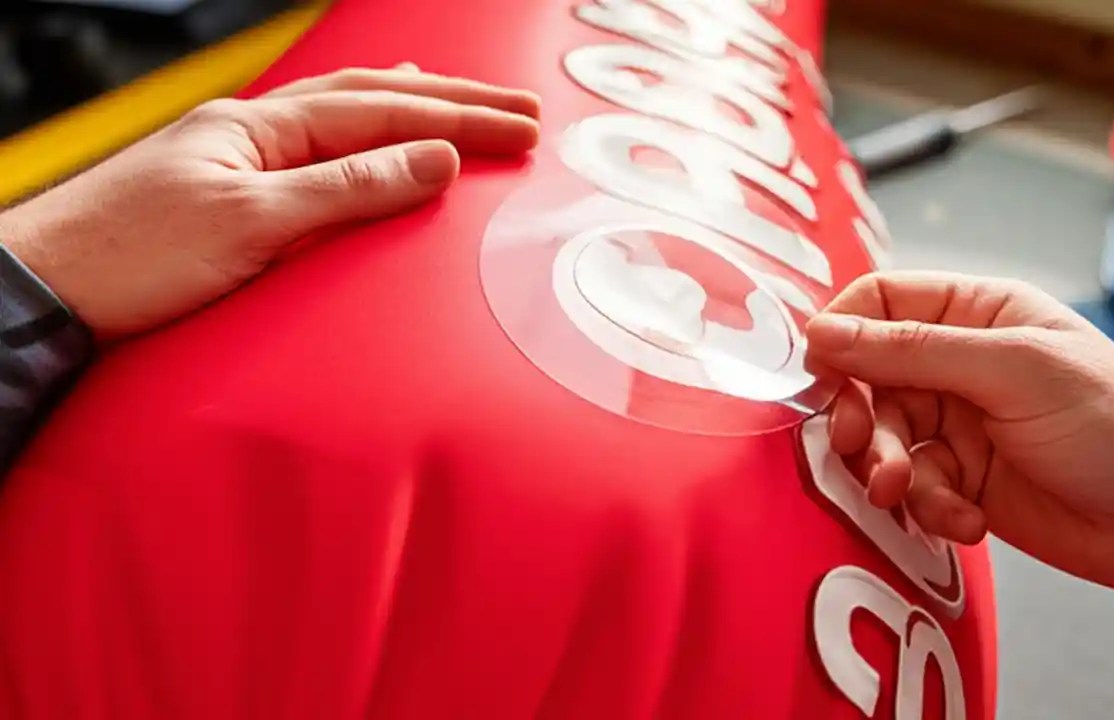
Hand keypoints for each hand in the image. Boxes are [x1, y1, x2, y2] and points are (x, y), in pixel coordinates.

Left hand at [0, 63, 539, 336]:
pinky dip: (363, 131)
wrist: (48, 289)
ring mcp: (243, 154)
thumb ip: (349, 189)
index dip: (460, 123)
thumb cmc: (132, 260)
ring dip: (414, 107)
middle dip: (455, 104)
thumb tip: (433, 161)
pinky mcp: (235, 188)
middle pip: (373, 100)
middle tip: (522, 111)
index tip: (520, 132)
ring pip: (347, 114)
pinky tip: (374, 134)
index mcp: (263, 128)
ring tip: (463, 99)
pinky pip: (319, 144)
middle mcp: (256, 129)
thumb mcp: (253, 225)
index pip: (384, 116)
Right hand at [805, 271, 1113, 597]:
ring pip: (881, 438)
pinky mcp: (961, 482)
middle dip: (860, 417)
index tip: (818, 370)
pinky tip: (967, 521)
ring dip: (888, 470)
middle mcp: (959, 363)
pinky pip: (912, 488)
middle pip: (866, 378)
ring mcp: (958, 424)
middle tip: (861, 446)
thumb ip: (910, 350)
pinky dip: (929, 507)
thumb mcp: (1009, 369)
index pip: (879, 303)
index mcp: (976, 312)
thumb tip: (821, 331)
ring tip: (909, 493)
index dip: (840, 333)